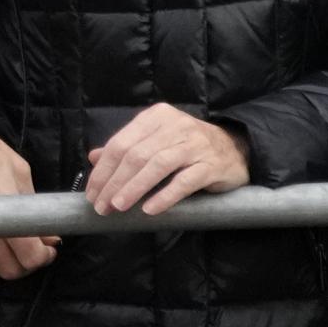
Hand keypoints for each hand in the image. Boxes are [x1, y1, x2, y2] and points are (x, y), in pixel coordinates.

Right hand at [0, 101, 55, 279]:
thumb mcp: (17, 169)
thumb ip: (33, 207)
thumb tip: (48, 237)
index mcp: (2, 204)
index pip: (28, 254)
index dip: (43, 257)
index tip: (47, 249)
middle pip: (10, 270)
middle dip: (26, 263)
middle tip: (31, 248)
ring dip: (3, 264)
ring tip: (9, 247)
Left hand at [87, 103, 251, 217]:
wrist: (236, 150)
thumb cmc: (188, 147)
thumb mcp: (156, 141)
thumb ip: (127, 147)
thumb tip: (93, 157)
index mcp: (156, 117)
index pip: (121, 143)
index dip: (103, 169)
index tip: (92, 193)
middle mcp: (175, 126)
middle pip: (136, 154)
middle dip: (114, 182)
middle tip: (101, 206)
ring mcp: (195, 144)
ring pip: (157, 165)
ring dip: (134, 188)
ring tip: (118, 206)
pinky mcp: (212, 165)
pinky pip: (184, 181)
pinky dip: (165, 195)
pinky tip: (150, 209)